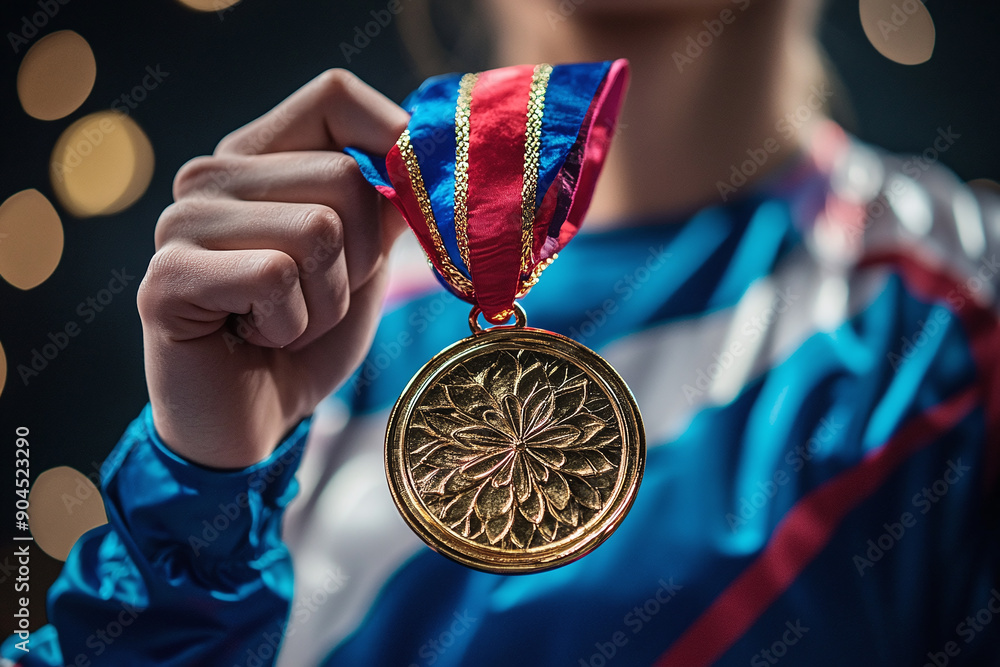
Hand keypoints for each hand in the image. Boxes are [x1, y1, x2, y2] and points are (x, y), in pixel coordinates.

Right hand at [137, 69, 408, 467]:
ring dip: (327, 300)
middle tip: (318, 298)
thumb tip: (425, 156)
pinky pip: (276, 276)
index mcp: (259, 157)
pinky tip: (256, 337)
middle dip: (362, 259)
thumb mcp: (364, 261)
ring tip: (285, 321)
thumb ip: (388, 203)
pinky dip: (292, 324)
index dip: (392, 140)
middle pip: (344, 175)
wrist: (251, 421)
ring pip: (318, 228)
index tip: (412, 205)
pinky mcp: (167, 276)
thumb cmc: (308, 338)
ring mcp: (181, 221)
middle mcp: (212, 175)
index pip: (335, 96)